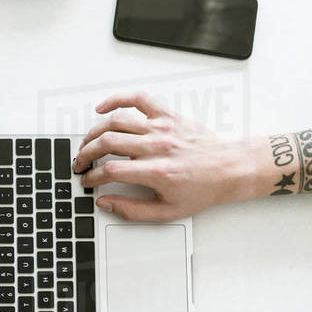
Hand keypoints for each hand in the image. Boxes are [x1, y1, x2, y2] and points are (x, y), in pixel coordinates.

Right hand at [72, 93, 260, 220]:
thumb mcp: (168, 212)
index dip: (92, 177)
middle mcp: (157, 146)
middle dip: (86, 154)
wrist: (230, 168)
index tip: (88, 181)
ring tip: (88, 143)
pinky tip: (103, 108)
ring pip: (116, 122)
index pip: (111, 171)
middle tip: (80, 163)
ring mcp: (161, 127)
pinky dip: (117, 99)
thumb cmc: (204, 188)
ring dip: (94, 132)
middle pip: (107, 142)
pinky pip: (138, 99)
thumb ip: (133, 210)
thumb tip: (106, 203)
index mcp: (157, 171)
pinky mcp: (167, 116)